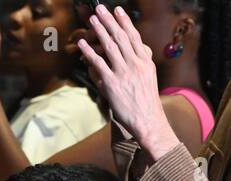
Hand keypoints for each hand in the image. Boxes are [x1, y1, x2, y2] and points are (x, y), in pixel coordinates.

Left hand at [77, 5, 176, 159]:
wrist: (147, 119)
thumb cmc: (145, 100)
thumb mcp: (148, 76)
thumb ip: (142, 62)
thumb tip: (140, 50)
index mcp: (144, 61)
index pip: (134, 37)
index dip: (124, 23)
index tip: (118, 11)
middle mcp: (135, 63)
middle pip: (121, 37)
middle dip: (110, 21)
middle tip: (100, 9)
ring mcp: (124, 72)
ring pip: (111, 47)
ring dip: (100, 31)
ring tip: (91, 20)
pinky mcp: (112, 83)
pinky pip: (99, 65)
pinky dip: (90, 53)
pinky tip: (82, 44)